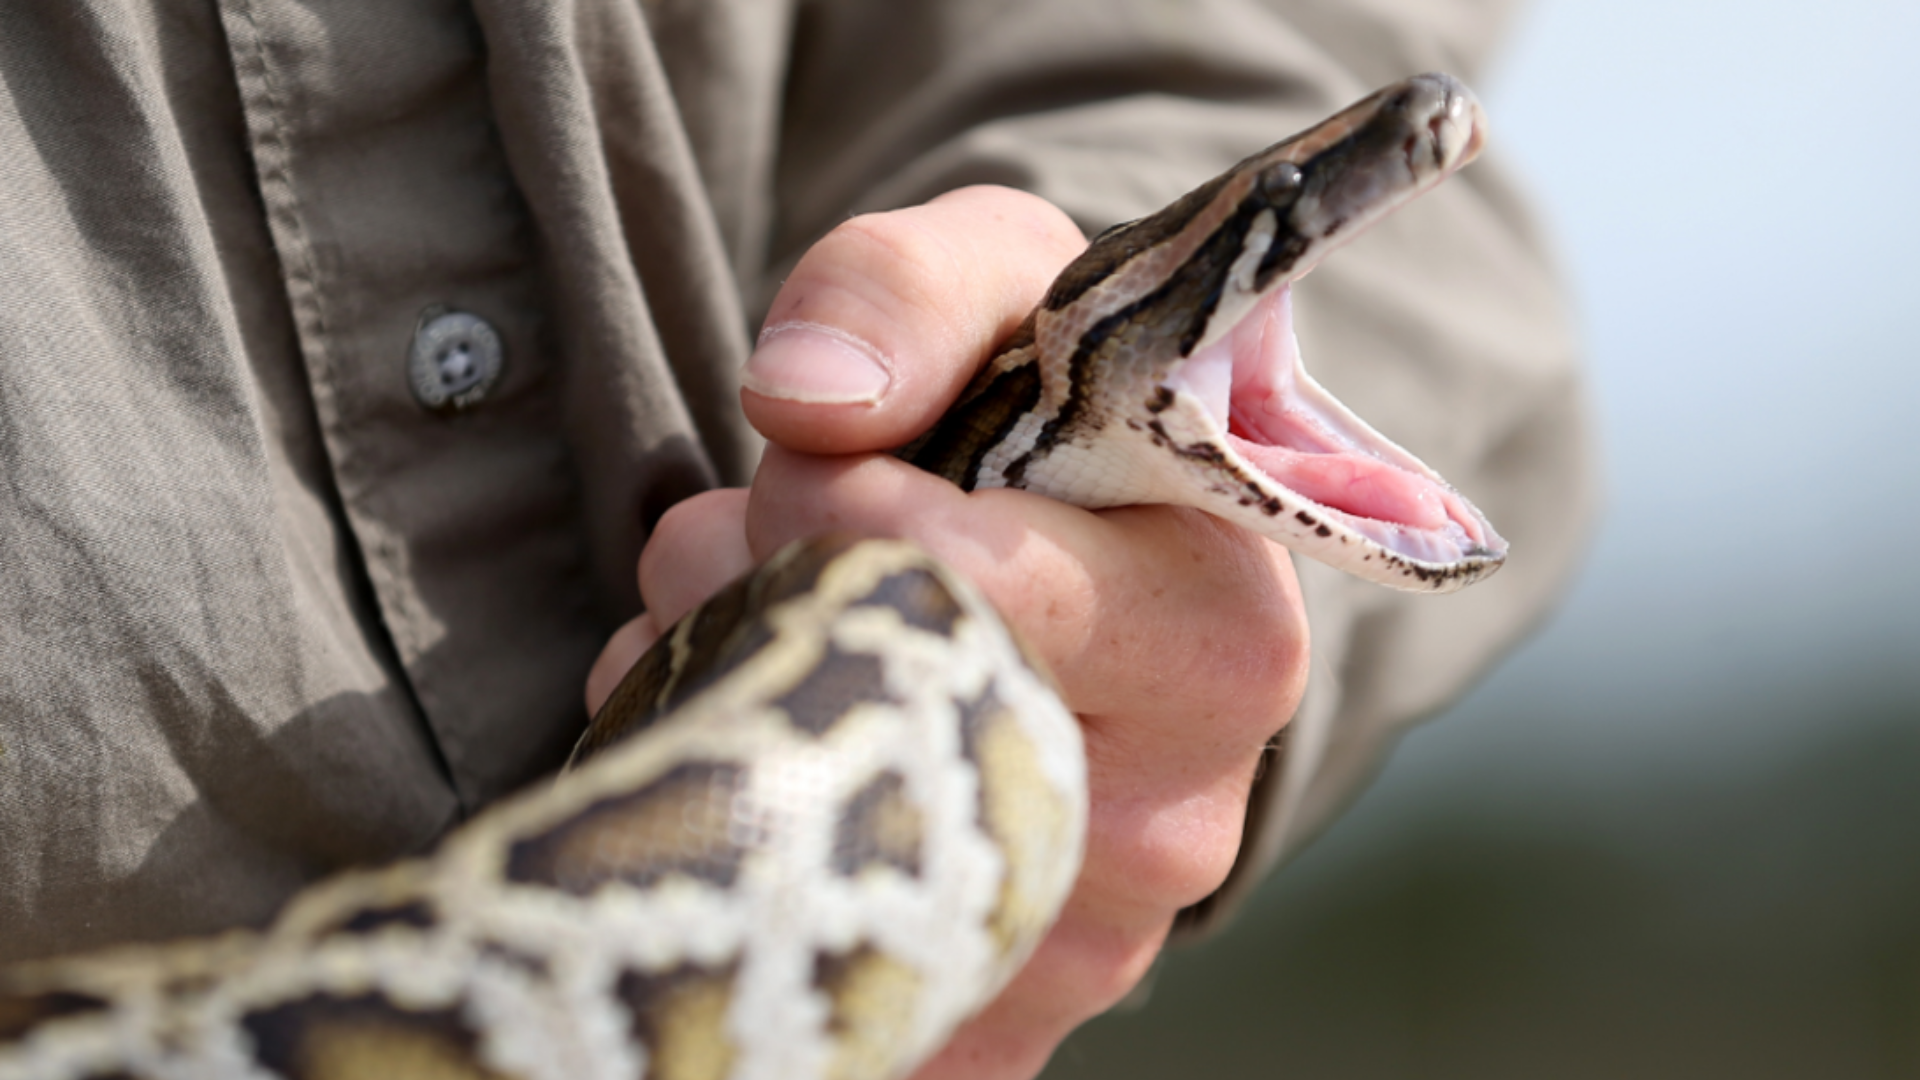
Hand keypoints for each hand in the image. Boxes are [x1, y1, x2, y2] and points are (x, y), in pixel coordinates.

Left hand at [586, 186, 1310, 1079]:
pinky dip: (735, 838)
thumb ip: (905, 291)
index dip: (829, 504)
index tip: (825, 460)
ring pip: (796, 844)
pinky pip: (787, 948)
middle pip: (855, 723)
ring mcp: (1077, 954)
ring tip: (789, 642)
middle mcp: (1174, 824)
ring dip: (726, 711)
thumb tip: (804, 400)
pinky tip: (783, 765)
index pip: (961, 583)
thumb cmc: (1049, 423)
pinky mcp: (985, 1035)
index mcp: (1223, 637)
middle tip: (782, 549)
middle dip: (753, 605)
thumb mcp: (1005, 291)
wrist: (1087, 572)